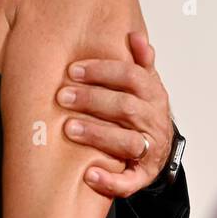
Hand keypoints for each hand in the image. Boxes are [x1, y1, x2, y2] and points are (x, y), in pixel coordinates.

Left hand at [58, 31, 172, 197]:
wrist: (155, 149)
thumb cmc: (139, 111)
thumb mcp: (143, 84)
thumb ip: (139, 62)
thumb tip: (135, 36)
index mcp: (153, 95)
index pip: (132, 77)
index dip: (103, 71)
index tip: (73, 70)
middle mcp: (154, 121)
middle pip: (126, 107)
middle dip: (92, 100)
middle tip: (61, 96)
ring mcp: (150, 149)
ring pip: (127, 142)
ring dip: (97, 134)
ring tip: (69, 129)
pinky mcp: (141, 175)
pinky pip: (130, 181)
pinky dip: (110, 180)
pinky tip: (89, 173)